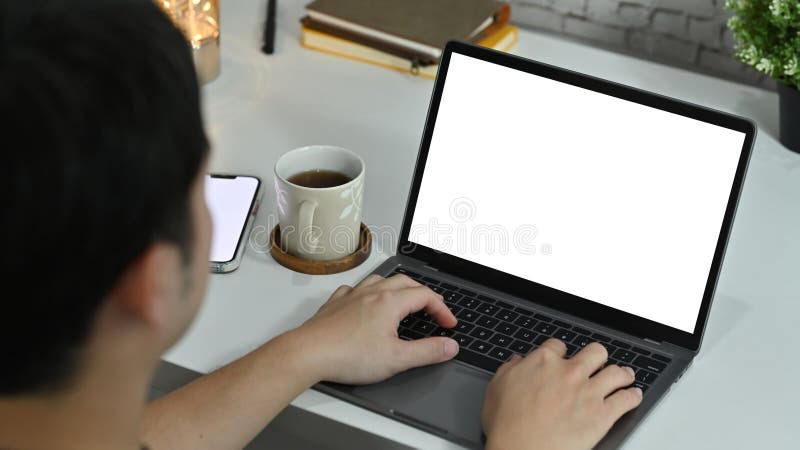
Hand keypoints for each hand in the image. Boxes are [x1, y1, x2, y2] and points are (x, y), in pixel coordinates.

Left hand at [293, 274, 458, 384]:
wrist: (308, 353)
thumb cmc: (347, 355)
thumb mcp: (396, 359)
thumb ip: (427, 351)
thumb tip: (449, 346)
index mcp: (389, 302)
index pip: (425, 296)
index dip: (441, 309)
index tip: (448, 323)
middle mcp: (371, 293)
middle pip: (405, 283)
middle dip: (423, 294)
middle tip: (433, 309)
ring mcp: (351, 296)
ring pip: (380, 280)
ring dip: (397, 287)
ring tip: (404, 299)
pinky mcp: (335, 305)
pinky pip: (355, 289)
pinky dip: (367, 292)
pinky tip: (365, 301)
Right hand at [482, 339, 642, 449]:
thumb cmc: (507, 426)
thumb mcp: (496, 389)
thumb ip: (509, 370)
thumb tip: (517, 363)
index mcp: (543, 362)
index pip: (559, 345)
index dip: (561, 352)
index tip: (563, 358)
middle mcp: (569, 372)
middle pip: (595, 352)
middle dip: (597, 357)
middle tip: (598, 363)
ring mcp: (588, 392)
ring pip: (616, 373)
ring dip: (622, 373)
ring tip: (625, 375)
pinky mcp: (602, 415)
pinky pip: (626, 399)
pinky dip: (632, 396)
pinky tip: (633, 395)